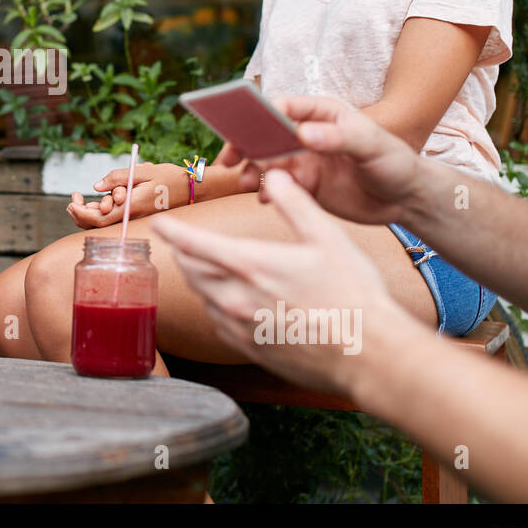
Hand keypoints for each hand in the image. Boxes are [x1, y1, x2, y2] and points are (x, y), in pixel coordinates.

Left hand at [67, 162, 186, 228]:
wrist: (192, 187)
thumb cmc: (169, 177)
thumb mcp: (142, 171)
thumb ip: (118, 178)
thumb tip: (96, 186)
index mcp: (132, 207)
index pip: (100, 219)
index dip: (82, 214)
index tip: (72, 203)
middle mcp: (131, 217)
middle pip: (99, 224)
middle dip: (82, 213)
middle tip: (74, 198)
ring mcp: (134, 218)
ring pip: (106, 222)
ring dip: (91, 212)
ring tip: (82, 198)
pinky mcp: (137, 216)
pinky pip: (115, 218)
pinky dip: (103, 210)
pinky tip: (99, 200)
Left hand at [151, 169, 419, 394]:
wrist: (367, 354)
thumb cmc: (352, 294)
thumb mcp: (327, 237)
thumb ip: (296, 202)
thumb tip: (276, 173)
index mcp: (250, 265)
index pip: (194, 244)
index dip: (172, 230)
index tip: (159, 223)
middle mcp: (236, 298)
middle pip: (191, 272)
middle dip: (184, 254)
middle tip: (183, 244)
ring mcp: (241, 328)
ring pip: (204, 299)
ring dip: (201, 281)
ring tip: (206, 269)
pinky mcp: (251, 350)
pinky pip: (220, 324)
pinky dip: (217, 307)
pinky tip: (232, 303)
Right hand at [216, 96, 421, 226]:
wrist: (405, 200)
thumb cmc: (394, 162)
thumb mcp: (372, 145)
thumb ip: (339, 137)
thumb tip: (304, 134)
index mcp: (323, 114)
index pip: (285, 107)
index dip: (261, 113)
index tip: (245, 125)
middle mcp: (307, 134)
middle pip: (265, 134)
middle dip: (243, 144)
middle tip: (228, 158)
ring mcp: (304, 160)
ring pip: (266, 162)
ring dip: (251, 170)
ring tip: (246, 184)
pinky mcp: (304, 185)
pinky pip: (276, 186)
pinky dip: (265, 191)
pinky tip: (264, 199)